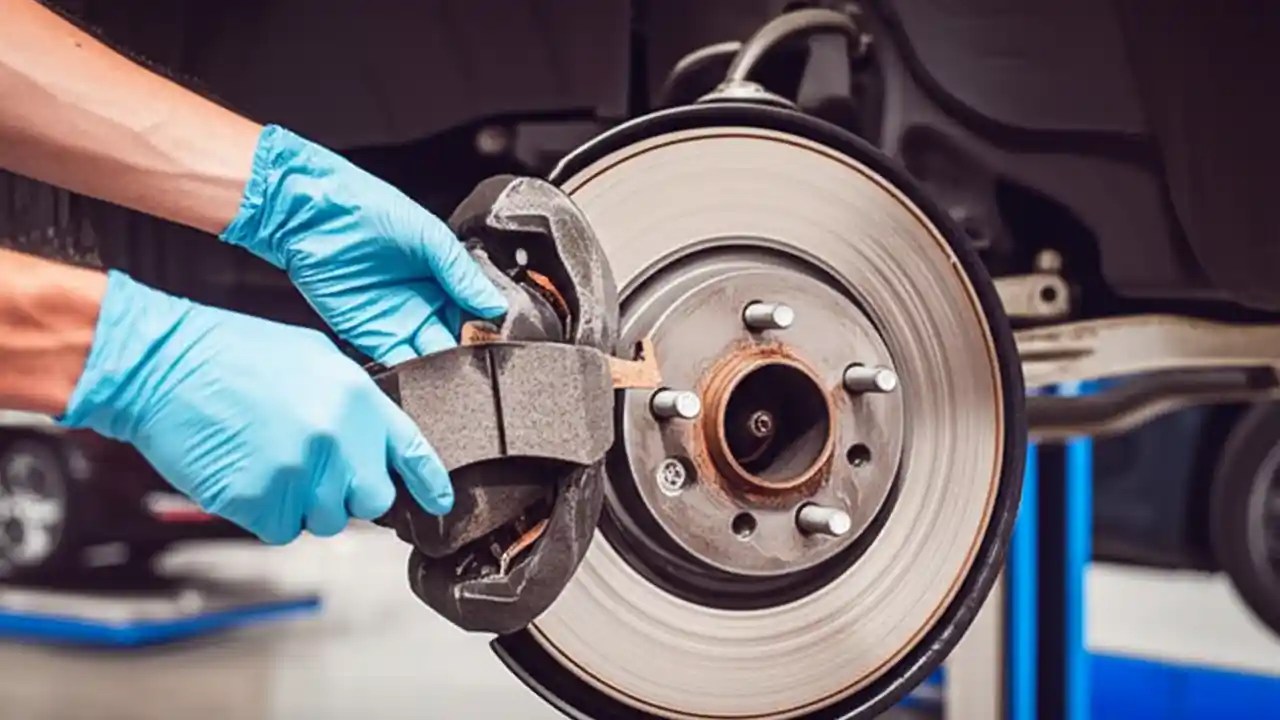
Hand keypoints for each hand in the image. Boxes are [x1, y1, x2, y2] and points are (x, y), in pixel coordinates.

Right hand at [59, 271, 451, 543]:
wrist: (163, 366)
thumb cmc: (231, 354)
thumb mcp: (314, 357)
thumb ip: (352, 402)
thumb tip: (371, 438)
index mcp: (357, 400)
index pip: (413, 453)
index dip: (429, 484)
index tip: (439, 502)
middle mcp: (338, 441)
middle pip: (372, 500)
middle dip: (351, 494)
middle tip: (318, 470)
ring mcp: (301, 475)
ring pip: (326, 520)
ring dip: (306, 504)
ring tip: (273, 462)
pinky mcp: (261, 503)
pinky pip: (281, 529)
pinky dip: (268, 513)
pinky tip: (250, 475)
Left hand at [218, 125, 506, 364]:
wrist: (310, 214)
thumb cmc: (365, 207)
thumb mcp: (428, 234)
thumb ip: (461, 273)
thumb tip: (493, 304)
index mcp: (444, 276)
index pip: (475, 311)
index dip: (488, 327)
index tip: (498, 338)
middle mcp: (425, 301)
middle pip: (456, 340)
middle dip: (467, 355)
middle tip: (477, 363)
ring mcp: (398, 321)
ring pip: (429, 359)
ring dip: (441, 371)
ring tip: (452, 375)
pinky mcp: (370, 337)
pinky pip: (396, 364)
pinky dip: (409, 375)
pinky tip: (423, 377)